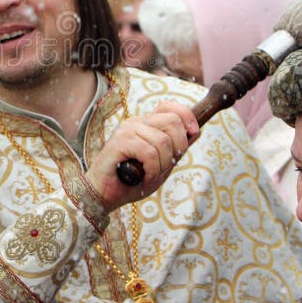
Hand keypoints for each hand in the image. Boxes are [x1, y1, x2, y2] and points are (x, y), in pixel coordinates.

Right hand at [84, 101, 198, 213]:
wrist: (105, 195)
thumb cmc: (132, 181)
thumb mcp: (161, 164)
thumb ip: (175, 149)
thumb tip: (196, 131)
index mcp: (146, 124)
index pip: (169, 107)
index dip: (187, 117)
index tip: (194, 133)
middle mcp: (136, 123)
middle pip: (172, 121)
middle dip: (179, 147)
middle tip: (167, 165)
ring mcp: (127, 130)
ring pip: (163, 141)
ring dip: (163, 165)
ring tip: (151, 175)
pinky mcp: (120, 142)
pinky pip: (149, 152)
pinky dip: (152, 170)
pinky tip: (144, 178)